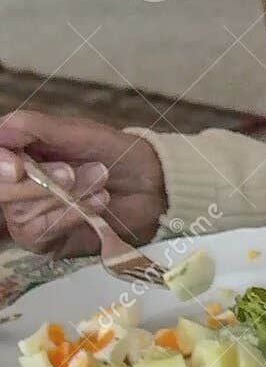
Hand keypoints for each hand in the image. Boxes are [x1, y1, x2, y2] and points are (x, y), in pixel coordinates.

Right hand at [0, 109, 167, 257]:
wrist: (150, 185)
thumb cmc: (113, 153)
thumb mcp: (76, 132)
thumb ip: (36, 128)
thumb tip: (0, 129)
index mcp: (18, 151)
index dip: (0, 164)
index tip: (17, 168)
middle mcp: (16, 183)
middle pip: (2, 190)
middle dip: (38, 183)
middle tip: (71, 172)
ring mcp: (26, 214)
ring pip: (23, 211)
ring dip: (66, 196)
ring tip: (100, 179)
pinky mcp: (43, 239)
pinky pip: (39, 233)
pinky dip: (69, 216)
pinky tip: (97, 203)